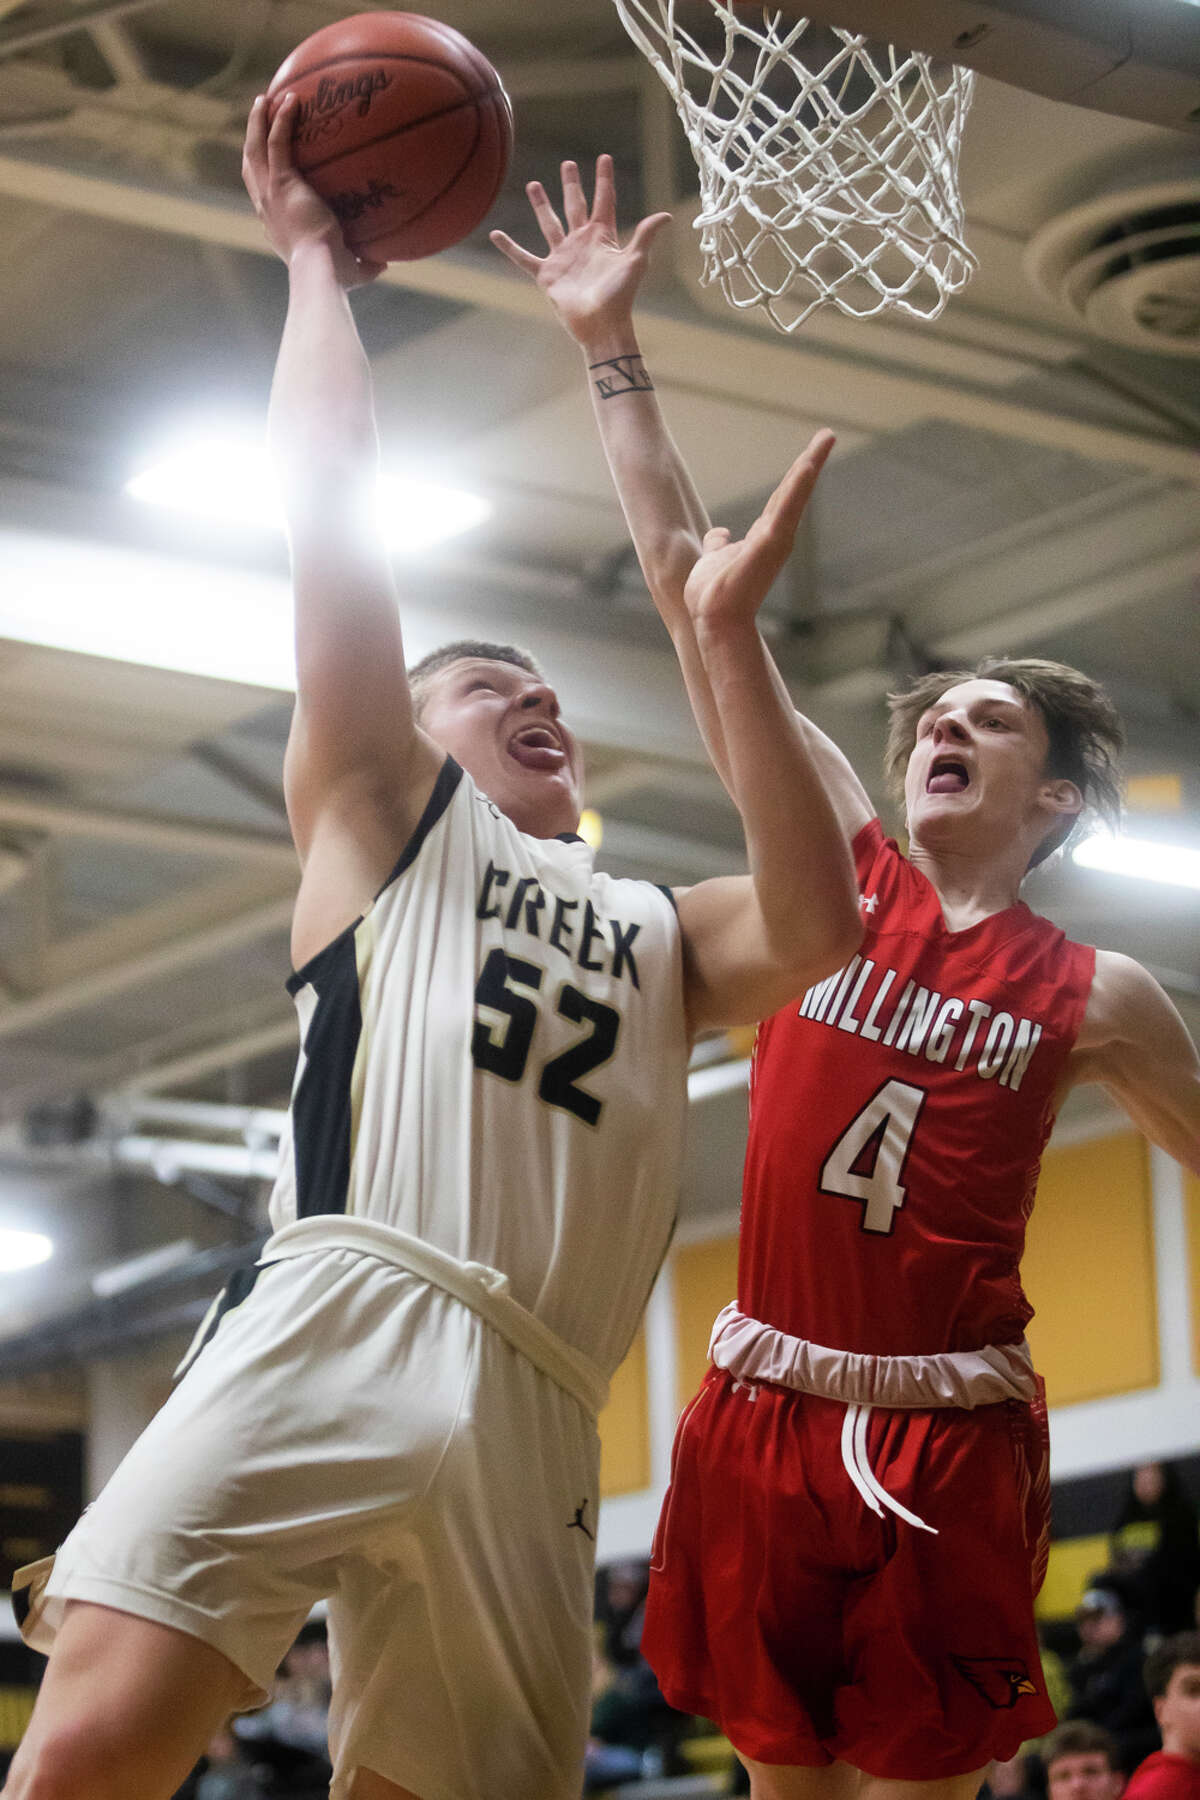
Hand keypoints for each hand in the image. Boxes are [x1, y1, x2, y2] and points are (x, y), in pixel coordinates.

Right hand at [242, 93, 384, 288]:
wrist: (320, 268)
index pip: (263, 197)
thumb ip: (365, 264)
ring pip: (255, 148)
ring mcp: (269, 193)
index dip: (264, 177)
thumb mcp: (351, 271)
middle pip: (251, 165)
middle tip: (260, 118)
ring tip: (266, 99)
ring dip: (258, 121)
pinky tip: (291, 100)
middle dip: (253, 139)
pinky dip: (280, 120)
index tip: (272, 164)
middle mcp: (266, 207)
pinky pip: (276, 143)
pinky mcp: (280, 182)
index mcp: (277, 226)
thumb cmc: (334, 276)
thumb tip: (384, 263)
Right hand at [490, 155, 669, 344]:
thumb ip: (645, 235)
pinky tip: (495, 234)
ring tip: (534, 184)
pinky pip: (524, 258)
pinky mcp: (547, 274)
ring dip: (541, 205)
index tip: (603, 157)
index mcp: (603, 237)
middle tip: (568, 163)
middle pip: (575, 205)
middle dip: (572, 184)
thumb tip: (666, 215)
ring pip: (549, 224)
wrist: (601, 325)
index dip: (604, 179)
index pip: (604, 200)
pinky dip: (509, 248)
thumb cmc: (620, 296)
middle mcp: (581, 242)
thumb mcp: (635, 262)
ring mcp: (563, 257)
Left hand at [684, 431, 835, 631]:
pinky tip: (807, 464)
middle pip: (795, 489)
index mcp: (763, 536)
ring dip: (810, 464)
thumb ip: (720, 545)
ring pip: (795, 493)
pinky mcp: (771, 544)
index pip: (783, 497)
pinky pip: (787, 509)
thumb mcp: (714, 559)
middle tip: (828, 433)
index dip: (796, 474)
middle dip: (812, 459)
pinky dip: (798, 487)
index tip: (811, 452)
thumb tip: (720, 533)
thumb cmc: (714, 595)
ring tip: (825, 438)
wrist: (714, 619)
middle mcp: (775, 535)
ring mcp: (776, 539)